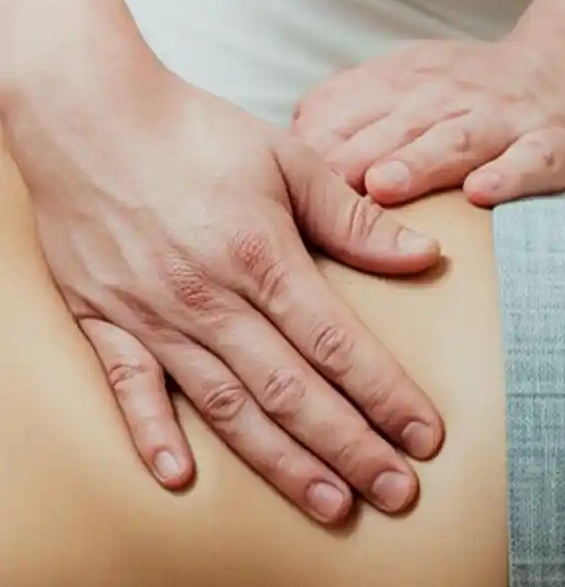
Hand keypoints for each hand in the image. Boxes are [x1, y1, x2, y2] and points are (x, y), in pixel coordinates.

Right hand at [3, 70, 444, 524]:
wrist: (87, 112)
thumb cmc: (195, 132)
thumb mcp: (289, 159)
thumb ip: (356, 220)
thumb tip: (425, 256)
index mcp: (261, 255)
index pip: (338, 344)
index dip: (386, 396)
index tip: (426, 436)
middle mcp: (208, 297)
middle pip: (291, 391)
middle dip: (350, 447)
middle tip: (396, 491)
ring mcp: (152, 314)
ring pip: (226, 405)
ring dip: (280, 461)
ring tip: (329, 504)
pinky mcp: (105, 319)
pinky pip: (128, 388)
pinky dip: (150, 432)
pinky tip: (180, 477)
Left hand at [291, 35, 564, 205]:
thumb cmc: (478, 92)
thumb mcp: (408, 86)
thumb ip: (350, 112)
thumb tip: (284, 153)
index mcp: (404, 84)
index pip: (346, 113)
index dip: (310, 151)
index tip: (273, 190)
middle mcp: (450, 97)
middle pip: (392, 130)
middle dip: (351, 159)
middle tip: (312, 195)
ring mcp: (504, 119)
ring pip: (456, 140)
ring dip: (418, 163)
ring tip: (383, 187)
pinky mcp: (555, 143)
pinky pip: (531, 159)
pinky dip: (508, 176)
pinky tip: (482, 195)